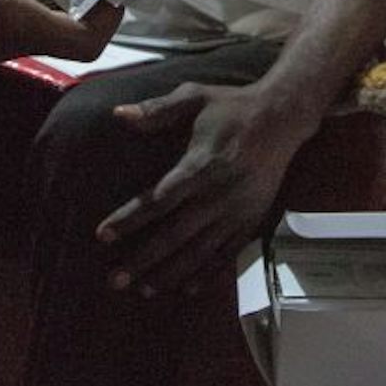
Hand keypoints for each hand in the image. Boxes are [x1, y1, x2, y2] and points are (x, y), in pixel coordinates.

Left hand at [94, 81, 319, 296]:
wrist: (283, 118)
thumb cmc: (232, 106)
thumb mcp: (194, 96)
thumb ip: (157, 109)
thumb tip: (118, 114)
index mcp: (200, 165)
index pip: (157, 200)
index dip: (129, 219)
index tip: (102, 235)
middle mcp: (217, 194)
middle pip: (174, 234)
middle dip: (143, 259)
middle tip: (114, 280)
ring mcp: (237, 211)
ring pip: (199, 251)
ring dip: (171, 272)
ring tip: (144, 289)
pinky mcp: (252, 220)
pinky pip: (228, 254)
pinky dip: (208, 273)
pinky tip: (188, 289)